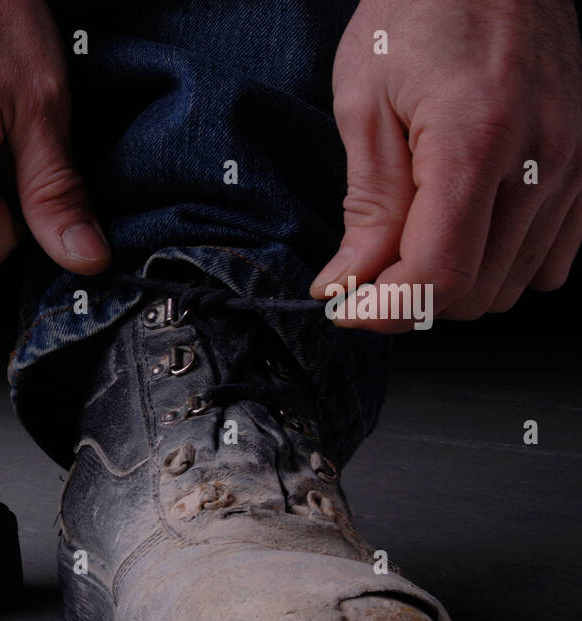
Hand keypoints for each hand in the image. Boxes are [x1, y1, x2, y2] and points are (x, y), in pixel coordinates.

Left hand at [312, 0, 581, 329]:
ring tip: (407, 248)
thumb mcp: (364, 103)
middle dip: (409, 298)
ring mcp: (572, 165)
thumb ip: (366, 204)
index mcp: (476, 139)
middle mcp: (540, 158)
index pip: (438, 273)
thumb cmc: (419, 13)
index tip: (344, 307)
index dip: (383, 310)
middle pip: (474, 291)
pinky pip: (551, 260)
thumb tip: (347, 283)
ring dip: (453, 286)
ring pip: (511, 286)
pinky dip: (501, 267)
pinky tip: (461, 237)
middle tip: (365, 272)